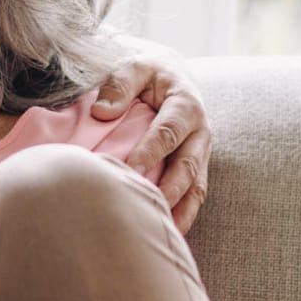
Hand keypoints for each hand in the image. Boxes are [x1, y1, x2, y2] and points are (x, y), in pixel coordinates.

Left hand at [91, 41, 210, 233]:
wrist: (168, 74)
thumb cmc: (146, 71)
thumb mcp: (133, 65)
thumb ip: (119, 83)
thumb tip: (102, 112)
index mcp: (185, 104)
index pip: (169, 131)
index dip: (152, 151)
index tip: (132, 169)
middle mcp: (199, 131)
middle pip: (187, 165)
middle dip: (170, 189)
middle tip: (147, 207)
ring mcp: (199, 151)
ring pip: (196, 186)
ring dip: (182, 210)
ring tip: (165, 234)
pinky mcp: (194, 166)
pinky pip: (193, 194)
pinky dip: (183, 214)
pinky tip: (168, 234)